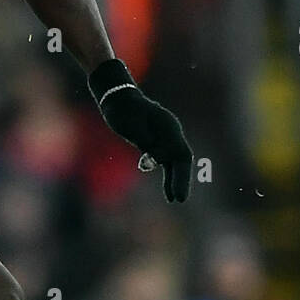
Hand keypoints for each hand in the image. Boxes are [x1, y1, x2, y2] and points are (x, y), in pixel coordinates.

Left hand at [89, 58, 192, 202]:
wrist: (117, 99)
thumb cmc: (122, 109)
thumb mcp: (130, 123)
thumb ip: (144, 140)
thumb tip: (154, 159)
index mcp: (168, 127)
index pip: (181, 155)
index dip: (181, 175)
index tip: (178, 192)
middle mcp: (170, 134)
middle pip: (181, 160)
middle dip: (181, 180)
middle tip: (179, 200)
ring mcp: (164, 139)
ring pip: (174, 163)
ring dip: (174, 180)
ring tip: (175, 198)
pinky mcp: (155, 144)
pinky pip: (165, 162)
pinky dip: (167, 175)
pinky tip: (167, 191)